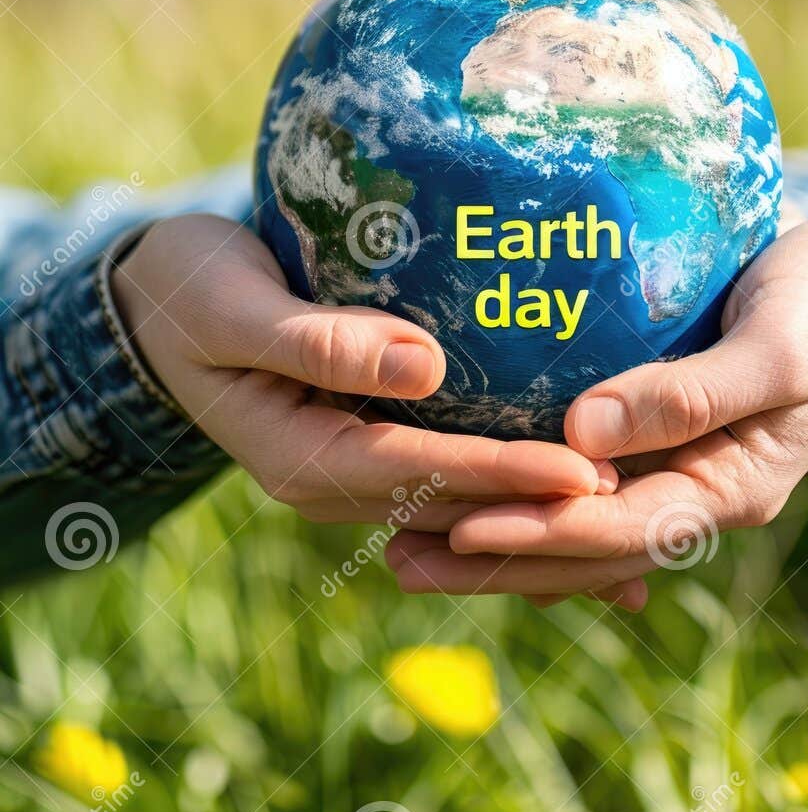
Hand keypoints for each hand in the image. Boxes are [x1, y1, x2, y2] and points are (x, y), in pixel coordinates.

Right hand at [112, 214, 615, 537]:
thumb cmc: (190, 291)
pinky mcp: (376, 443)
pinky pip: (456, 478)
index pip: (419, 474)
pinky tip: (591, 499)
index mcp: (300, 457)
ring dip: (543, 517)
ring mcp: (357, 469)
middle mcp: (334, 480)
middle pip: (455, 510)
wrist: (158, 303)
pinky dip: (519, 493)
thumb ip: (320, 339)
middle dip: (543, 513)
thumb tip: (421, 365)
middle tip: (643, 504)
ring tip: (644, 520)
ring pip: (465, 507)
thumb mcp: (235, 308)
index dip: (502, 476)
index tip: (582, 474)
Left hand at [386, 219, 807, 605]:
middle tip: (397, 556)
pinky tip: (460, 496)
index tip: (465, 527)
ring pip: (572, 524)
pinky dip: (523, 495)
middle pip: (582, 547)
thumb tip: (585, 433)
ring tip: (398, 542)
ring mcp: (673, 471)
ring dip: (492, 536)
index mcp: (730, 486)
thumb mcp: (779, 348)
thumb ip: (693, 393)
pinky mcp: (654, 437)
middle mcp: (694, 494)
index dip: (543, 531)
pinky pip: (581, 485)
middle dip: (493, 555)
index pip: (622, 528)